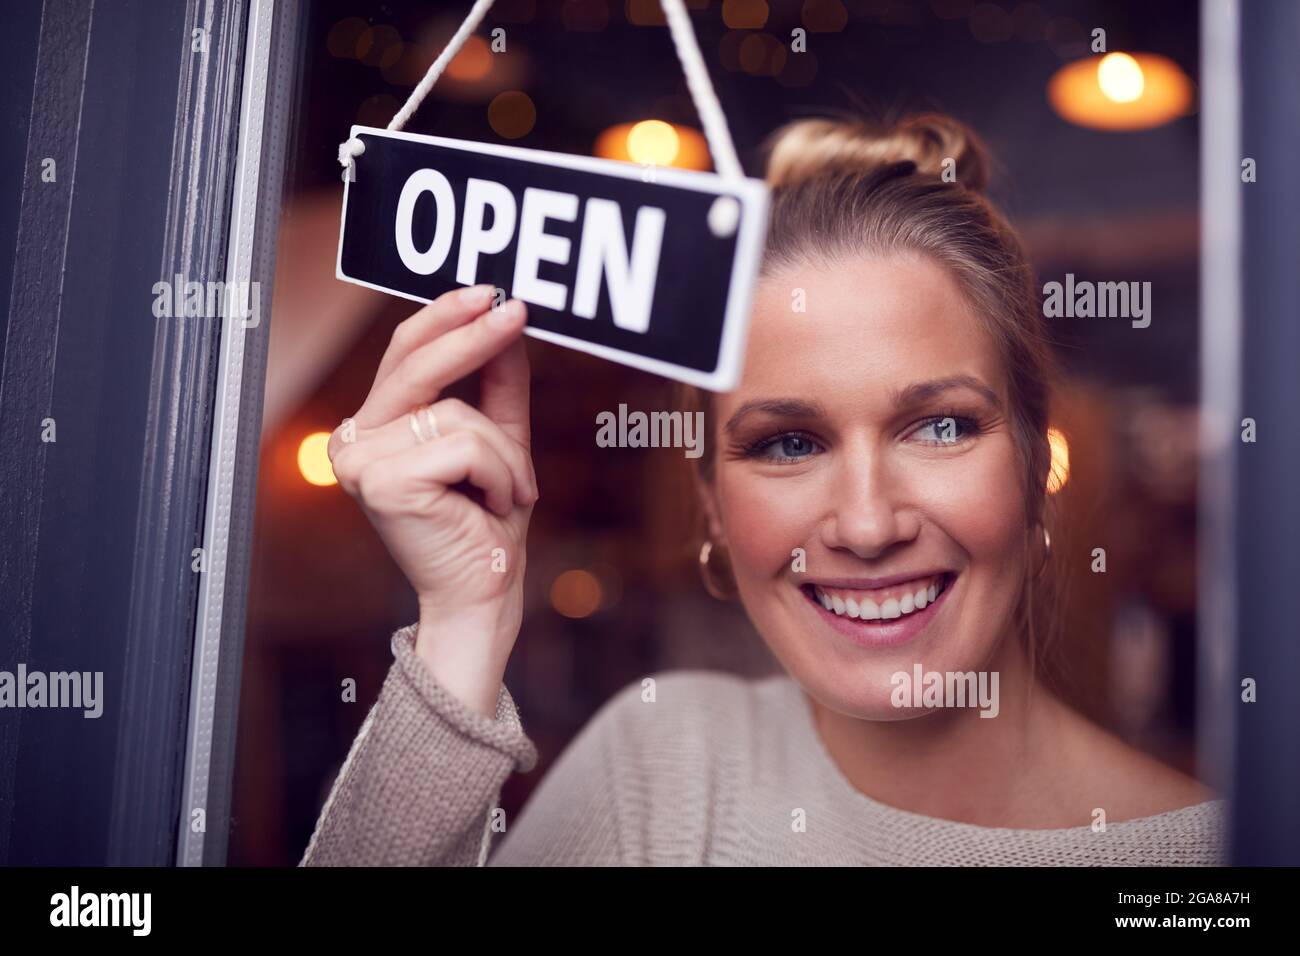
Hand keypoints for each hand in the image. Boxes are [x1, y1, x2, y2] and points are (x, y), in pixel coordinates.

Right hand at [328, 284, 535, 715]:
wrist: (482, 595)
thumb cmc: (486, 524)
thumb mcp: (499, 440)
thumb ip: (497, 383)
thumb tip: (505, 317)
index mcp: (374, 427)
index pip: (404, 353)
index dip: (445, 317)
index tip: (492, 294)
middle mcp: (356, 441)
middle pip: (416, 363)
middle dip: (472, 335)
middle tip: (515, 310)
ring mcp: (362, 462)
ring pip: (457, 412)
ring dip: (504, 452)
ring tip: (508, 492)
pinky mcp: (385, 483)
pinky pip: (466, 444)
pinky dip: (499, 473)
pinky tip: (492, 506)